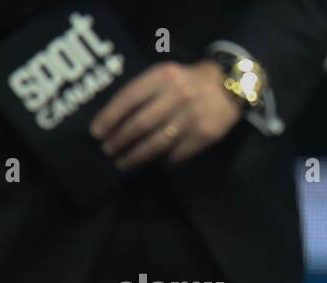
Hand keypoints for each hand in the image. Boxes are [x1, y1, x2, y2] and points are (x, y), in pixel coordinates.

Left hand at [90, 61, 241, 169]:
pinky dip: (163, 161)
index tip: (96, 133)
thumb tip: (116, 120)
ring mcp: (192, 118)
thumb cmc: (188, 81)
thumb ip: (143, 91)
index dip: (110, 117)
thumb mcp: (164, 75)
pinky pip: (178, 153)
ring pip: (158, 143)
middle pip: (141, 124)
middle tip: (107, 150)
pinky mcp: (205, 135)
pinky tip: (154, 163)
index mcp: (162, 77)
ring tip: (123, 163)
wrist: (229, 87)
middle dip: (120, 140)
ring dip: (137, 156)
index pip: (129, 99)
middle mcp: (177, 96)